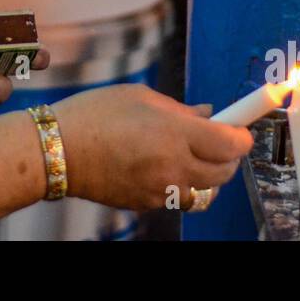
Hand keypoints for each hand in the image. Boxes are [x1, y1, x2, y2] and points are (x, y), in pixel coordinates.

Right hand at [52, 85, 251, 210]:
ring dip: (205, 172)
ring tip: (186, 152)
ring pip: (204, 189)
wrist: (57, 151)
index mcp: (175, 132)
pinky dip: (179, 183)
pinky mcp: (147, 204)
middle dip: (228, 156)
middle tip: (217, 139)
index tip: (242, 126)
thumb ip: (180, 109)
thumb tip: (207, 114)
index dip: (242, 134)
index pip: (231, 143)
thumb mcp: (140, 97)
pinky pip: (178, 196)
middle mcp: (173, 165)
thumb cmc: (94, 114)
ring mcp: (161, 189)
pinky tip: (158, 164)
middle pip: (225, 172)